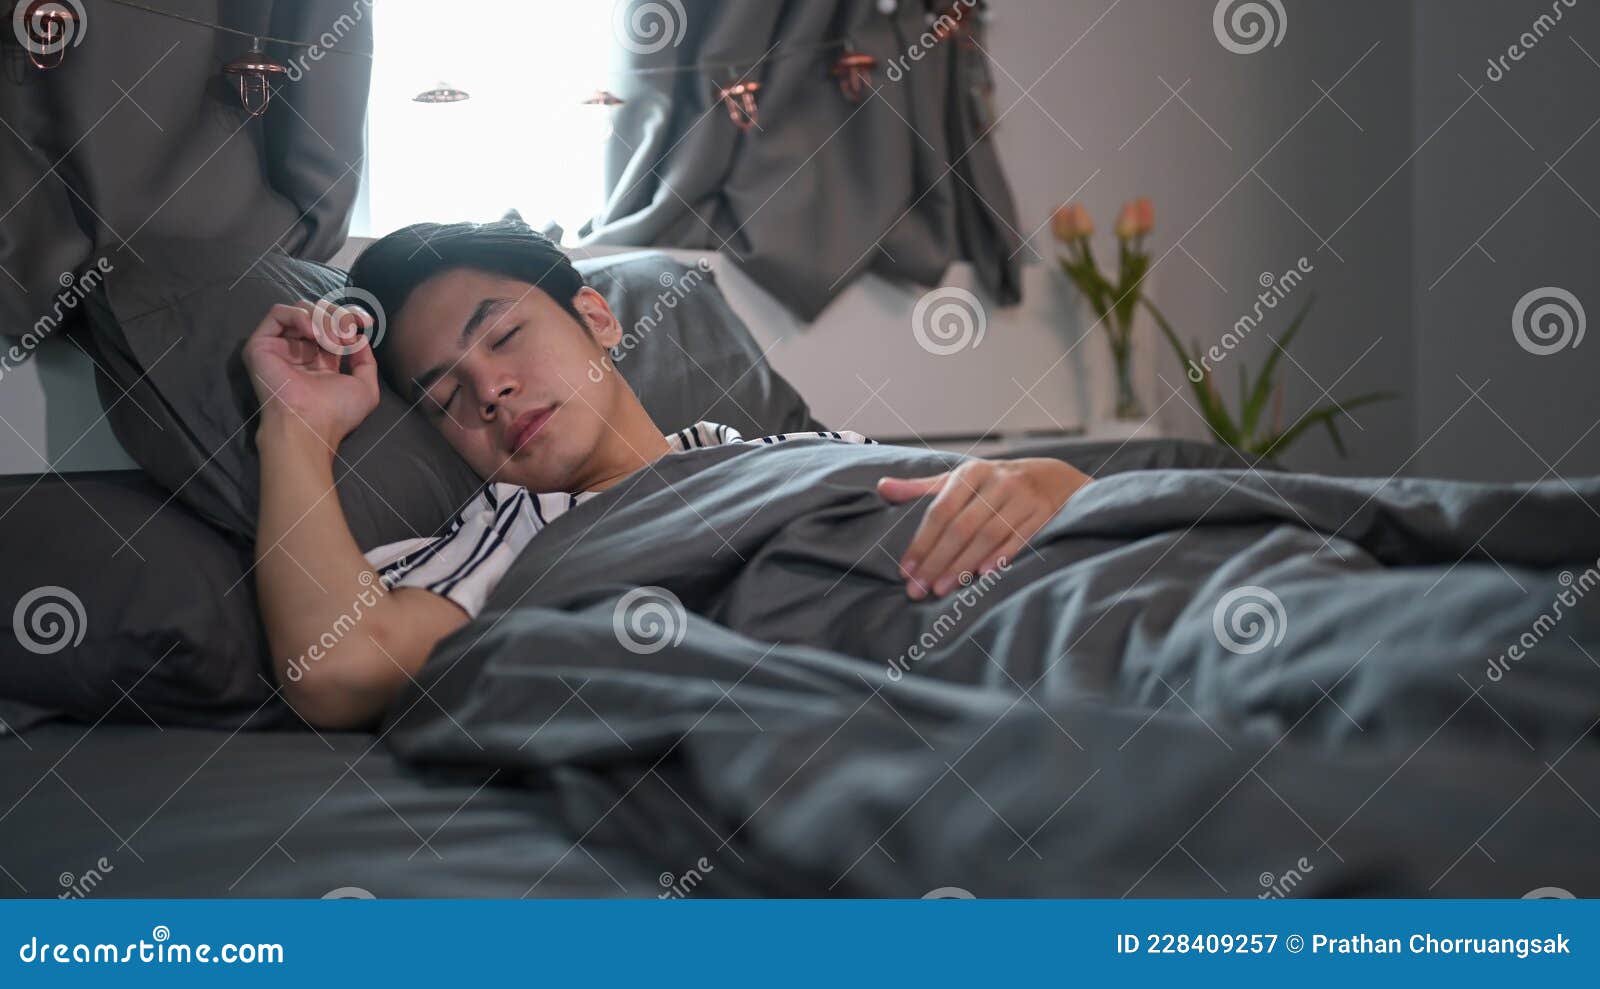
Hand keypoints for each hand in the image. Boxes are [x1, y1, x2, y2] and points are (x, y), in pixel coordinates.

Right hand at [243, 301, 379, 447]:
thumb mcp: (365, 387)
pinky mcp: (261, 344)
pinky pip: (278, 313)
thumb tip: (359, 339)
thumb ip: (365, 361)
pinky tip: (312, 335)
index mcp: (321, 360)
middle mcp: (300, 351)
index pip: (333, 326)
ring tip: (330, 342)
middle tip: (347, 335)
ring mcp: (280, 347)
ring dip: (323, 320)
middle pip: (319, 313)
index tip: (366, 322)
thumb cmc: (336, 413)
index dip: (350, 317)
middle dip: (339, 317)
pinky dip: (300, 316)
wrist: (309, 425)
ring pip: (301, 309)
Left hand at [877, 457, 1092, 598]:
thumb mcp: (960, 480)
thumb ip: (922, 488)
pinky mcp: (1044, 512)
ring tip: (941, 589)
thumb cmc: (993, 484)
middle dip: (937, 561)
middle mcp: (997, 482)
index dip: (921, 542)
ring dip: (963, 565)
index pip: (940, 511)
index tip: (905, 570)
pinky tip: (982, 576)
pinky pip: (1019, 538)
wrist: (1051, 478)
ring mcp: (1023, 497)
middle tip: (918, 589)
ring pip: (988, 536)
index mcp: (971, 473)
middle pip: (961, 527)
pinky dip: (1000, 557)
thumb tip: (882, 487)